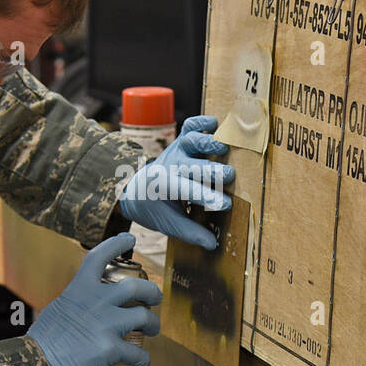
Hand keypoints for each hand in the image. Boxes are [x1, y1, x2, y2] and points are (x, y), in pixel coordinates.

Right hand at [27, 233, 162, 365]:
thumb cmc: (42, 342)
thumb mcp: (58, 309)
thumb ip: (78, 303)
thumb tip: (88, 307)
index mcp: (80, 289)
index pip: (100, 257)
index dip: (116, 244)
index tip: (129, 239)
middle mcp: (96, 302)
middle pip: (137, 286)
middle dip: (152, 291)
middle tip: (155, 298)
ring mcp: (106, 325)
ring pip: (145, 317)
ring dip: (153, 325)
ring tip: (152, 330)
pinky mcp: (111, 349)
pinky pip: (139, 353)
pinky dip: (143, 360)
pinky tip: (140, 363)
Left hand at [118, 116, 235, 248]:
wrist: (135, 187)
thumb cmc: (155, 207)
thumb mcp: (168, 224)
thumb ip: (190, 233)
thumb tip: (213, 244)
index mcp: (164, 187)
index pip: (186, 191)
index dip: (206, 197)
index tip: (224, 204)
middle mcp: (170, 166)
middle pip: (191, 165)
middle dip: (210, 170)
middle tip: (230, 176)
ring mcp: (175, 151)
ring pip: (189, 141)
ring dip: (206, 143)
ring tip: (223, 146)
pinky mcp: (180, 141)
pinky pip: (189, 126)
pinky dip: (201, 122)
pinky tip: (215, 123)